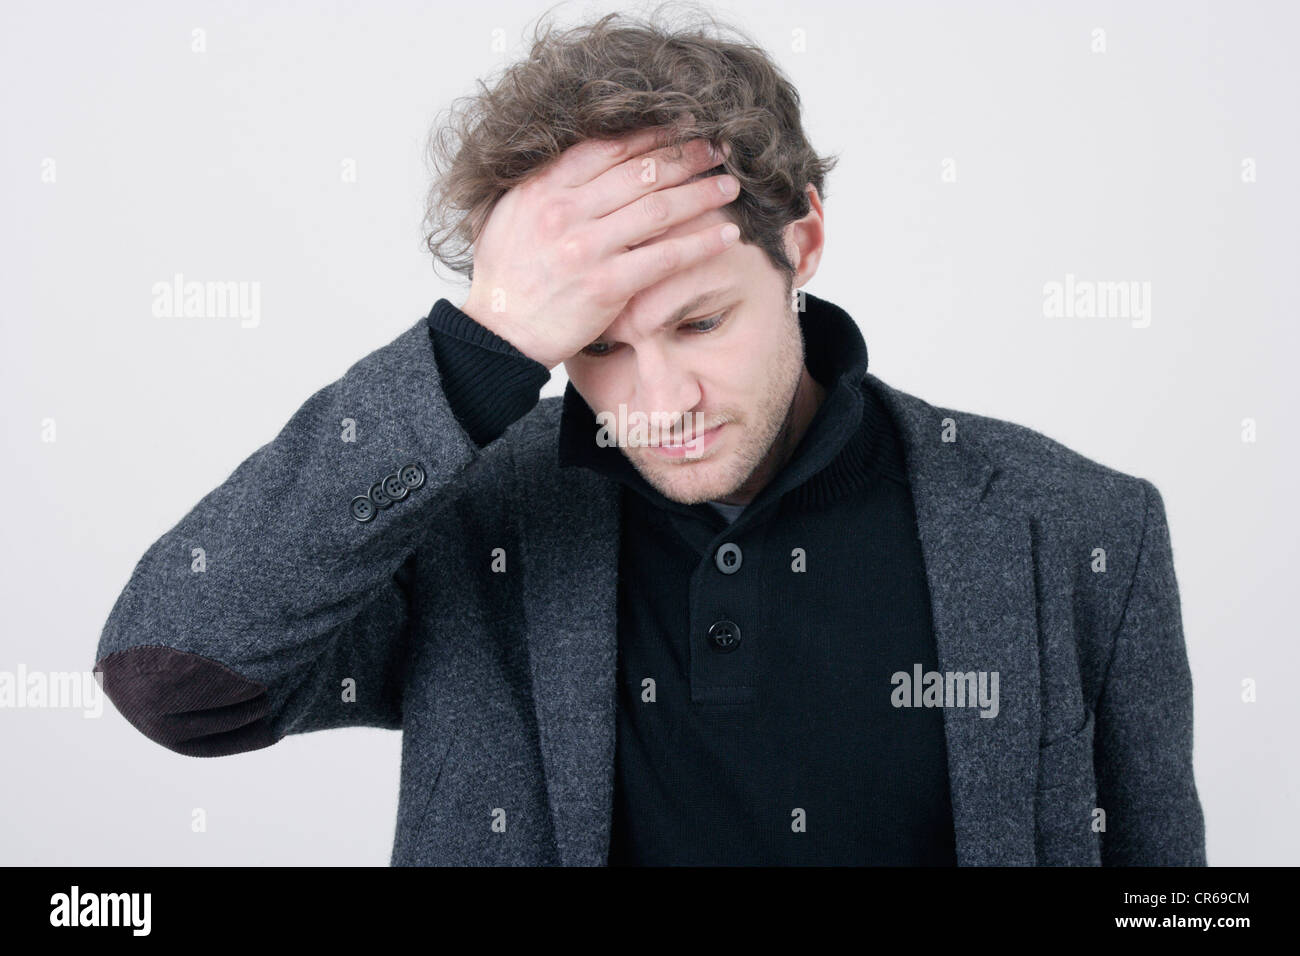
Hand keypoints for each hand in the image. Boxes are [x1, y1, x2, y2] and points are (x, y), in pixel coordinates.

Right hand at [459, 126, 738, 369]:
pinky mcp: (606, 284)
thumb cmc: (506, 275)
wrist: (498, 334)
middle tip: (717, 150)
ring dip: (701, 194)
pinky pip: (665, 257)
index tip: (682, 126)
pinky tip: (727, 235)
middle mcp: (564, 210)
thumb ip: (544, 184)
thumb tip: (582, 156)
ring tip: (728, 186)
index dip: (652, 134)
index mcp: (542, 186)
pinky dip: (700, 243)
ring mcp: (586, 247)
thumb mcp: (509, 213)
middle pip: (640, 172)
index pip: (608, 147)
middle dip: (686, 157)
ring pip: (659, 209)